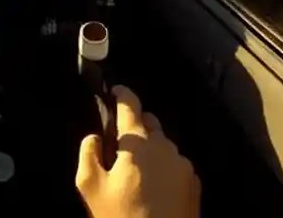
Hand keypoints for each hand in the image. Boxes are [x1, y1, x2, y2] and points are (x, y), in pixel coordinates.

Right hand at [76, 85, 201, 217]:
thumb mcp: (90, 187)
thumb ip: (88, 153)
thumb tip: (94, 138)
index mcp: (139, 142)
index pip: (130, 104)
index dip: (120, 94)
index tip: (113, 91)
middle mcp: (166, 147)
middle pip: (149, 123)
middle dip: (134, 128)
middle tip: (118, 149)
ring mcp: (184, 165)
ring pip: (163, 145)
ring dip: (149, 150)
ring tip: (135, 177)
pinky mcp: (194, 183)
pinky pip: (175, 165)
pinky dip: (163, 168)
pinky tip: (152, 190)